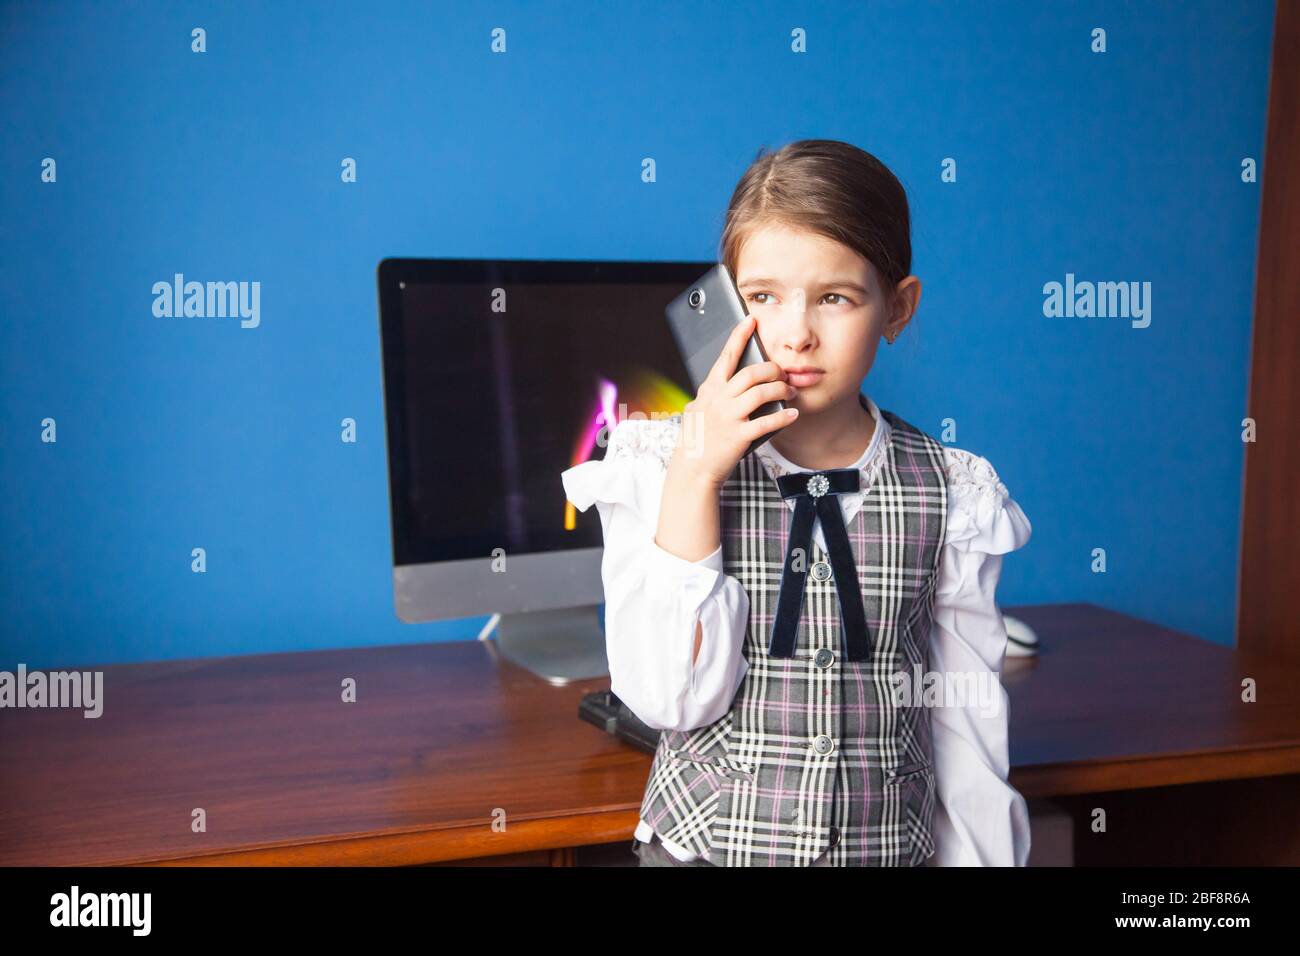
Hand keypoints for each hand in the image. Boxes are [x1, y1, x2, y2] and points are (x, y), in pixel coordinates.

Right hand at [670, 315, 798, 486]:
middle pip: (751, 373)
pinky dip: (783, 416)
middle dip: (772, 369)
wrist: (692, 469)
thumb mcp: (698, 410)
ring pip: (761, 393)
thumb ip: (712, 395)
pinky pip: (767, 422)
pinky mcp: (738, 436)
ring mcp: (728, 417)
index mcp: (709, 390)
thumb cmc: (697, 439)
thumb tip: (728, 384)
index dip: (739, 336)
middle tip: (783, 373)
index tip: (751, 320)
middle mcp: (718, 400)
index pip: (726, 356)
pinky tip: (793, 414)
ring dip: (781, 389)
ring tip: (791, 391)